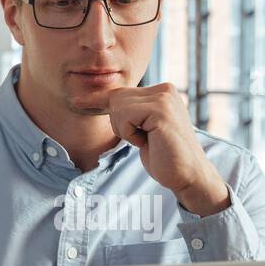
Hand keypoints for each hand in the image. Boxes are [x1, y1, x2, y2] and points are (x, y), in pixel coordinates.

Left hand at [72, 82, 230, 215]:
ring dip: (126, 130)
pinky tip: (149, 142)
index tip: (76, 100)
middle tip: (142, 139)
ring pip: (118, 107)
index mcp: (162, 91)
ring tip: (149, 141)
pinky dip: (130, 134)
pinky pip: (125, 117)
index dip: (98, 99)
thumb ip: (131, 112)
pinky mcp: (161, 110)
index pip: (121, 92)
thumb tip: (104, 99)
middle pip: (116, 97)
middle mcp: (165, 89)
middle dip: (119, 123)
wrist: (188, 176)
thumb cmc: (165, 157)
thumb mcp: (143, 129)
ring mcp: (164, 98)